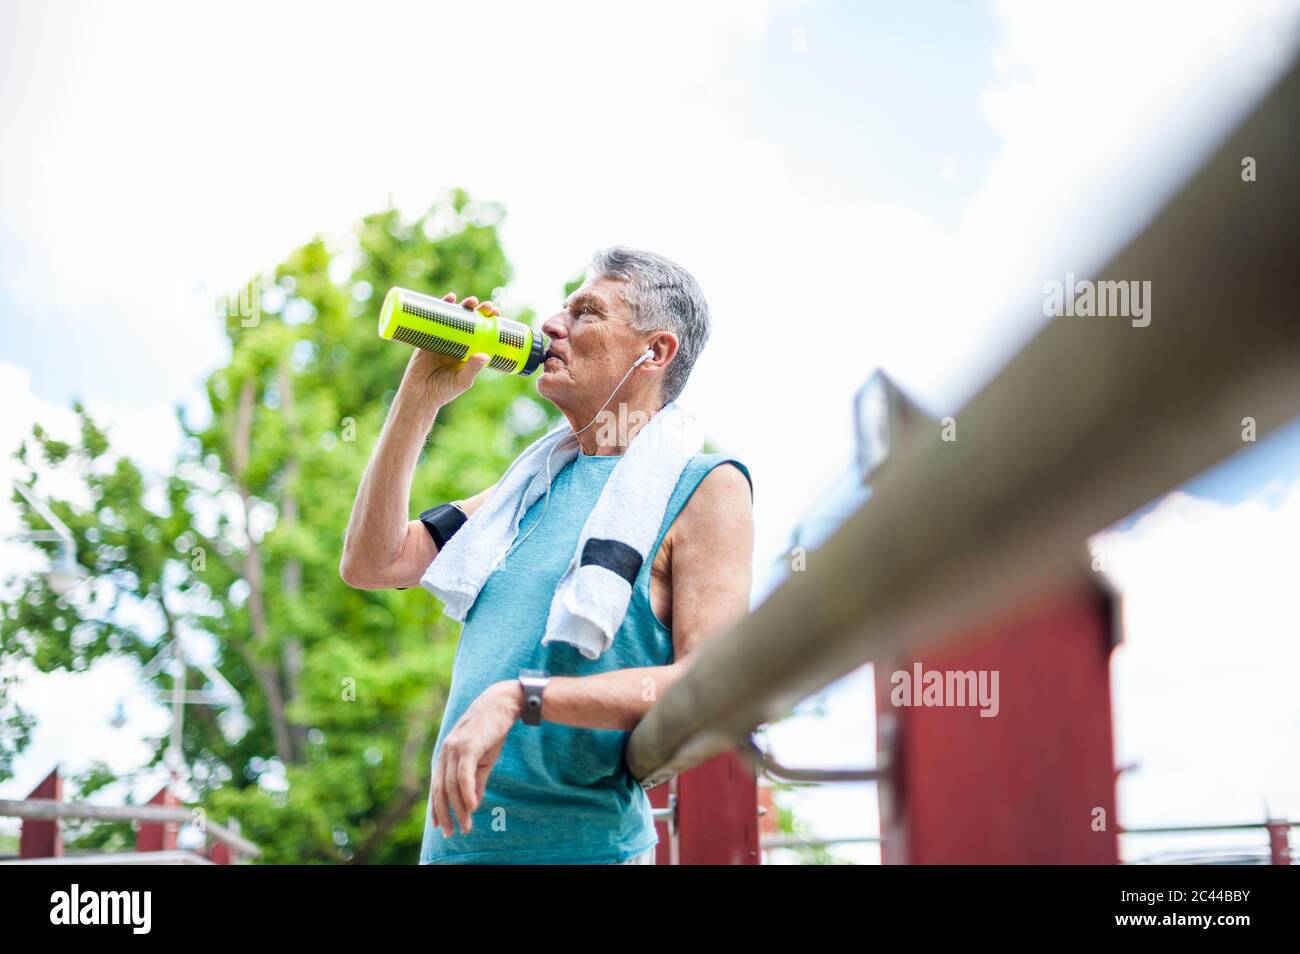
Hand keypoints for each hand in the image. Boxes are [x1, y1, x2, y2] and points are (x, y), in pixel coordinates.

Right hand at [399, 293, 500, 408]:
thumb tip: (484, 355)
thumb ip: (472, 369)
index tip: (497, 314)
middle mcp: (457, 342)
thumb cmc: (443, 391)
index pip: (482, 332)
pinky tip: (449, 298)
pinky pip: (434, 319)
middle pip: (470, 321)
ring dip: (463, 305)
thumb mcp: (462, 381)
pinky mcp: (427, 337)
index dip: (490, 322)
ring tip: (471, 301)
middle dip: (479, 311)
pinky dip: (441, 306)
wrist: (419, 396)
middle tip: (487, 307)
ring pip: (454, 317)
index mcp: (468, 352)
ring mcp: (442, 338)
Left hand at [430, 680, 522, 836]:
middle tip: (451, 832)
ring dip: (459, 808)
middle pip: (440, 789)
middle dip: (445, 813)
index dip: (436, 807)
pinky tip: (472, 807)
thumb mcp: (483, 760)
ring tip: (466, 824)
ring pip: (452, 785)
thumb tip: (472, 804)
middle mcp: (446, 751)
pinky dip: (466, 793)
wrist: (503, 704)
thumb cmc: (492, 731)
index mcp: (446, 754)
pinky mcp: (468, 745)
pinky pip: (463, 775)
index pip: (437, 785)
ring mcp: (455, 747)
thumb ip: (476, 781)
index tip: (439, 825)